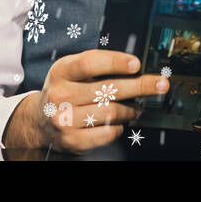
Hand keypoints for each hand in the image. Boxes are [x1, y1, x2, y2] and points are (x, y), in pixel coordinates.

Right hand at [4, 50, 168, 152]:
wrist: (40, 120)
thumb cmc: (65, 90)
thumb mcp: (71, 70)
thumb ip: (96, 65)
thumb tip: (135, 66)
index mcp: (61, 71)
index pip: (90, 62)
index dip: (116, 62)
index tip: (137, 64)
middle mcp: (60, 95)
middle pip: (108, 89)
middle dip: (140, 86)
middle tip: (160, 84)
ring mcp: (65, 119)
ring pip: (111, 112)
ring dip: (131, 109)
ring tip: (138, 107)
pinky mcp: (72, 140)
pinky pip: (108, 132)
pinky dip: (120, 126)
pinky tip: (120, 122)